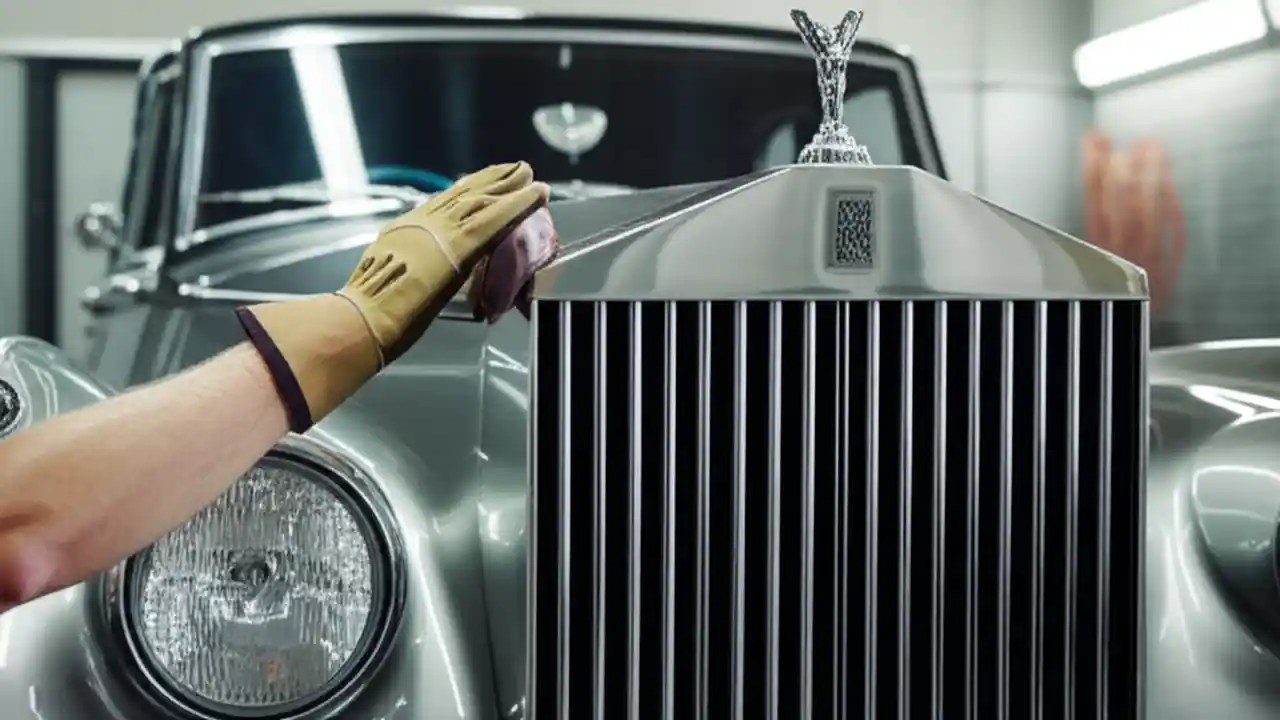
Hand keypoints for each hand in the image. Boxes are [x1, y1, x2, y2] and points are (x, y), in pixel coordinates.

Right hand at [235, 161, 549, 431]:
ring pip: (483, 201)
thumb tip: (422, 283)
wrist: (362, 320)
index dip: (465, 191)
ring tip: (530, 176)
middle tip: (515, 169)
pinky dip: (520, 205)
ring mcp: (440, 232)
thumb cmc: (369, 316)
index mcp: (402, 232)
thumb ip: (408, 274)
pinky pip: (497, 219)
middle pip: (463, 195)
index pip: (440, 205)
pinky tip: (537, 196)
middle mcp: (420, 224)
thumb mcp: (386, 282)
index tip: (481, 181)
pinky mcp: (459, 246)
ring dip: (510, 186)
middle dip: (491, 180)